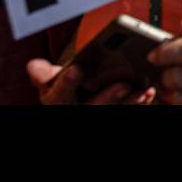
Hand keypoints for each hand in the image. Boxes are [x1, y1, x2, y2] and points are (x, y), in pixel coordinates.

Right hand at [26, 58, 153, 105]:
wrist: (82, 92)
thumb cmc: (71, 84)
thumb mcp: (55, 78)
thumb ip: (49, 73)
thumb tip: (33, 67)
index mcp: (56, 100)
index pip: (58, 96)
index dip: (66, 83)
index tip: (76, 69)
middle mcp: (75, 110)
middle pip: (90, 109)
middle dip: (106, 98)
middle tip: (122, 84)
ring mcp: (95, 114)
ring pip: (111, 113)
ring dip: (128, 104)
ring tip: (142, 90)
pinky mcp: (114, 113)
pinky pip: (126, 112)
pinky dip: (139, 104)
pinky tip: (149, 92)